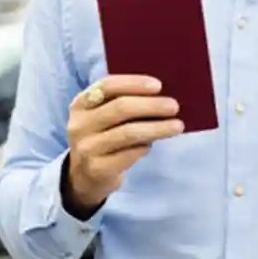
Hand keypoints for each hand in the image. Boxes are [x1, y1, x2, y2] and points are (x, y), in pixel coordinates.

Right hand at [62, 75, 182, 217]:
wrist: (83, 176)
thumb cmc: (102, 136)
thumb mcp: (102, 116)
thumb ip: (123, 102)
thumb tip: (162, 95)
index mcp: (81, 104)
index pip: (107, 86)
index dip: (134, 83)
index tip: (158, 86)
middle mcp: (80, 124)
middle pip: (120, 108)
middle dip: (151, 105)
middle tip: (174, 106)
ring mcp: (86, 148)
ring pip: (128, 133)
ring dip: (156, 128)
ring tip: (177, 126)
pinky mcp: (97, 169)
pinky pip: (129, 154)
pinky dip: (145, 147)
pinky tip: (152, 144)